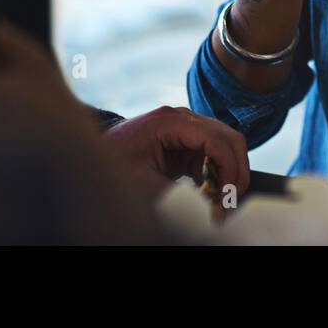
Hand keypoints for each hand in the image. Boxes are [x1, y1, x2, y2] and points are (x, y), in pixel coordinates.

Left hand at [101, 105, 250, 203]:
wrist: (91, 158)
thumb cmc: (112, 165)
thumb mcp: (142, 184)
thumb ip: (176, 195)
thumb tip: (207, 209)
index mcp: (170, 121)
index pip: (215, 139)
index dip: (228, 167)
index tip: (227, 195)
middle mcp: (183, 118)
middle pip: (228, 137)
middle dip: (235, 169)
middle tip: (231, 198)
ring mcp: (186, 127)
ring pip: (225, 143)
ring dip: (229, 170)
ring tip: (222, 197)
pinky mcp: (186, 141)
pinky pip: (213, 153)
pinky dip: (218, 172)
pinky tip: (211, 191)